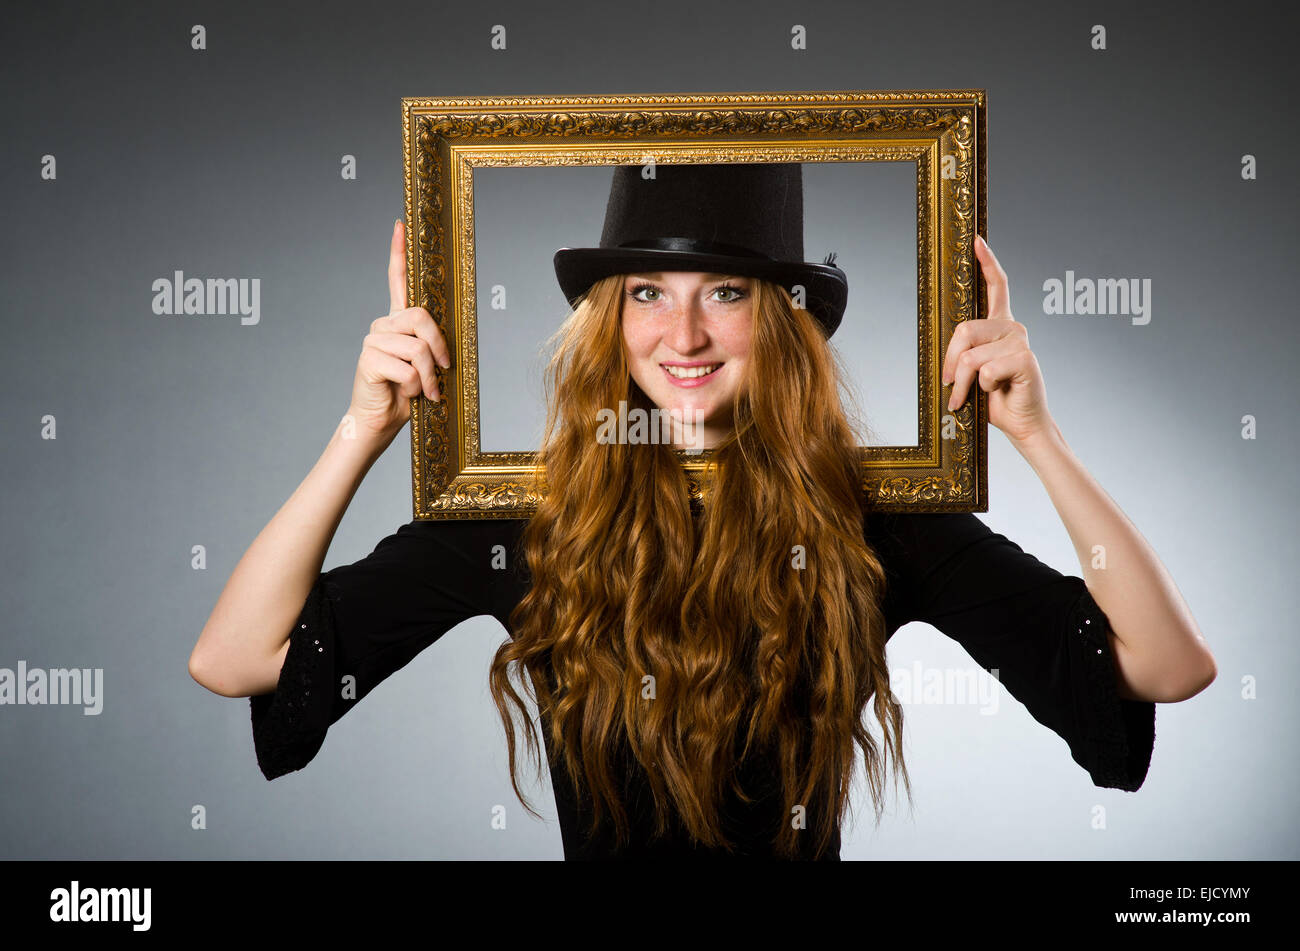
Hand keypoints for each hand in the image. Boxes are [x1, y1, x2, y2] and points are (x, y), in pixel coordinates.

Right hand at [346, 219, 451, 446]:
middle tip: (444, 369)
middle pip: (421, 317)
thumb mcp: (427, 365)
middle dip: (439, 346)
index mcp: (397, 322)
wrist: (381, 420)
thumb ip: (431, 345)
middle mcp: (383, 325)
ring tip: (424, 390)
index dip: (398, 252)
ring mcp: (373, 340)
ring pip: (417, 348)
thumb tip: (446, 342)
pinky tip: (404, 393)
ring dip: (428, 376)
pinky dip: (415, 386)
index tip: (401, 224)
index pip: (397, 280)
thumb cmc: (407, 393)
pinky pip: (407, 368)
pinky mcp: (369, 359)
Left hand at [941, 235, 1053, 447]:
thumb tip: (945, 343)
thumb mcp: (971, 371)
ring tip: (965, 397)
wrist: (1021, 425)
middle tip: (949, 386)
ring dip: (961, 382)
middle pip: (964, 329)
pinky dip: (980, 388)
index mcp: (1001, 326)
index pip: (997, 286)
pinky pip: (984, 370)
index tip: (975, 240)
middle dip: (949, 362)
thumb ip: (963, 351)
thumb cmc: (995, 399)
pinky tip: (994, 393)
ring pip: (969, 355)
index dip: (987, 262)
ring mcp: (1020, 341)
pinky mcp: (1025, 359)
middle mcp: (1012, 327)